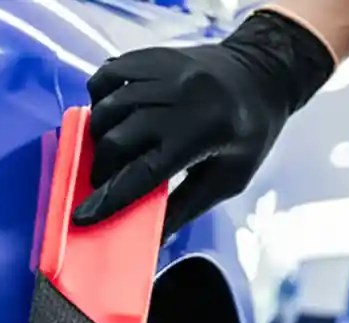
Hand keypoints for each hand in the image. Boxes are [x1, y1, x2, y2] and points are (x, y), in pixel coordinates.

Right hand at [72, 10, 333, 236]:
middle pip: (118, 138)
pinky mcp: (155, 55)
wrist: (265, 73)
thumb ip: (184, 208)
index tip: (82, 216)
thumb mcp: (227, 179)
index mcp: (206, 132)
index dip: (109, 198)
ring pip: (108, 106)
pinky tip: (110, 114)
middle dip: (102, 169)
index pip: (144, 172)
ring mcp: (167, 70)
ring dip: (98, 135)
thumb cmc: (249, 133)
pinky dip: (100, 97)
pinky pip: (109, 74)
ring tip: (107, 151)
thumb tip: (148, 240)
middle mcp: (184, 96)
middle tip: (102, 183)